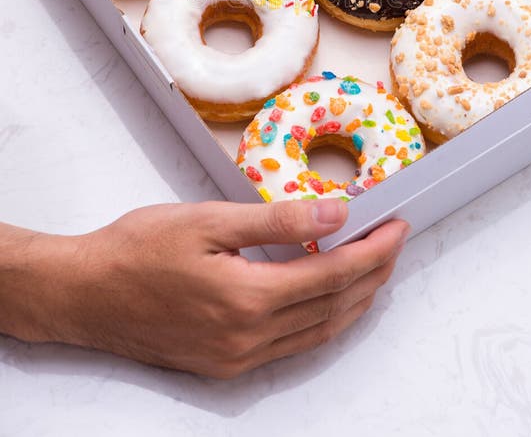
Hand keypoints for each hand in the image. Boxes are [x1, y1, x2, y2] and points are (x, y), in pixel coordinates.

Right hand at [2, 200, 408, 378]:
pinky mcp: (225, 365)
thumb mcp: (208, 220)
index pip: (334, 275)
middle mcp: (248, 338)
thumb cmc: (138, 249)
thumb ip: (277, 222)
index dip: (372, 251)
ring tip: (374, 269)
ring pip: (319, 333)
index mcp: (247, 299)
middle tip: (394, 242)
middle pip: (334, 307)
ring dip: (354, 301)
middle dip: (373, 274)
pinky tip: (328, 300)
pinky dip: (322, 320)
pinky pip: (292, 347)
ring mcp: (237, 358)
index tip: (396, 226)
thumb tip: (336, 213)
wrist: (86, 293)